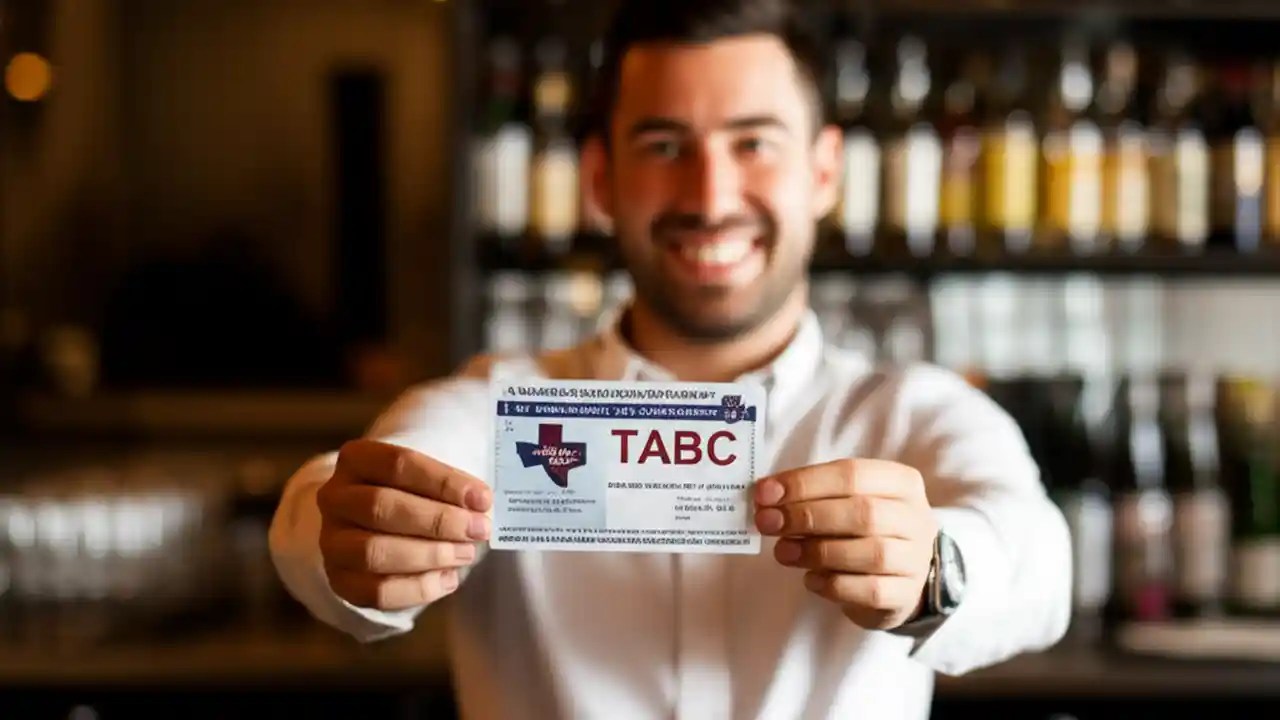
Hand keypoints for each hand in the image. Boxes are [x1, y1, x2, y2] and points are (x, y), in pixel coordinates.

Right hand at [316, 439, 492, 610]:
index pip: (397, 464)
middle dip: (438, 521)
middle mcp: (335, 498)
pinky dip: (418, 588)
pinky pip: (376, 592)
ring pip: (374, 552)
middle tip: (478, 530)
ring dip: (429, 555)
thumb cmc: (413, 495)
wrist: (377, 528)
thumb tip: (480, 504)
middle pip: (381, 507)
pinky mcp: (340, 581)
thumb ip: (450, 486)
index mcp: (355, 459)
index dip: (443, 482)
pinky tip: (448, 579)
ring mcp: (331, 542)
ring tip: (465, 554)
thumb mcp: (427, 478)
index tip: (482, 499)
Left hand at [753, 458, 937, 629]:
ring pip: (871, 552)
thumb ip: (812, 495)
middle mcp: (915, 518)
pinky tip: (810, 579)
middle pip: (862, 512)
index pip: (852, 474)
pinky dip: (834, 585)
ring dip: (817, 551)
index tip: (765, 493)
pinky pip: (870, 590)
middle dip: (807, 516)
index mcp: (900, 482)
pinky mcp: (906, 594)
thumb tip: (766, 496)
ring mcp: (916, 559)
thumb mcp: (846, 502)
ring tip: (782, 552)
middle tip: (768, 522)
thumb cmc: (864, 530)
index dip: (805, 483)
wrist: (902, 576)